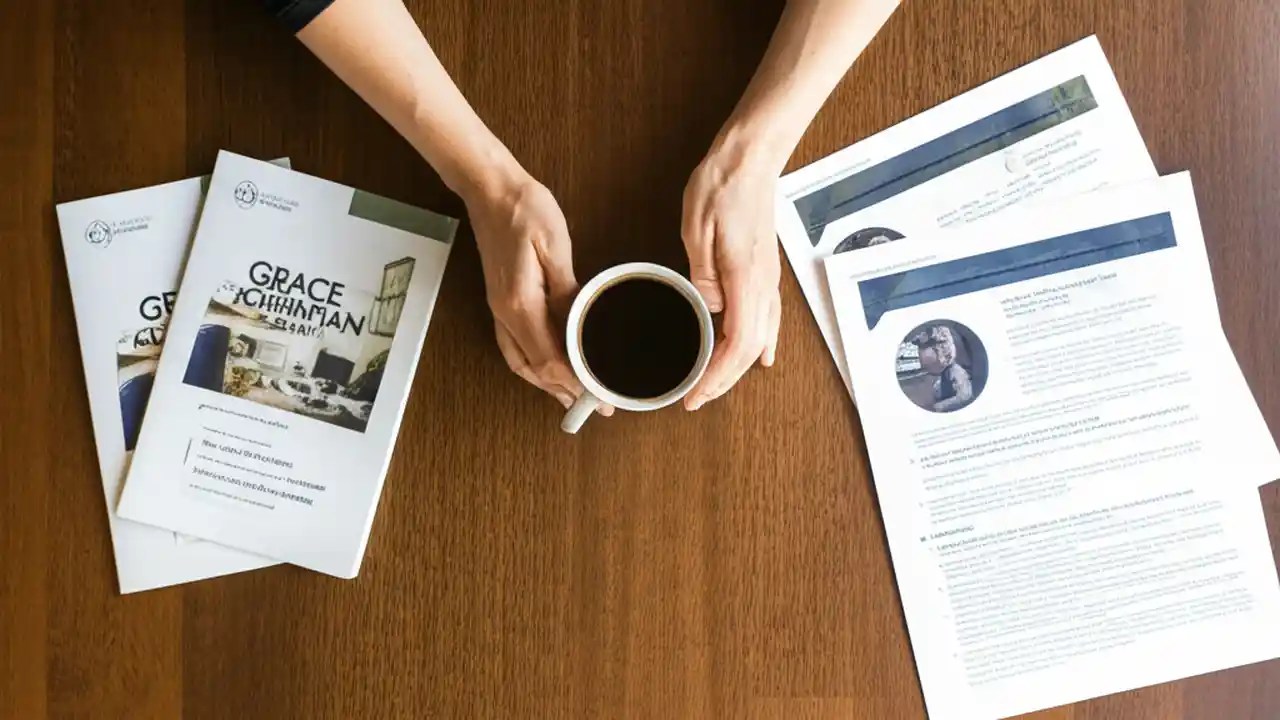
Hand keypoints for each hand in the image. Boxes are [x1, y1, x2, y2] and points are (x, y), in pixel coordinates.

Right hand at [463, 169, 610, 414]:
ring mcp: (499, 309)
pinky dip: (533, 364)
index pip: (548, 360)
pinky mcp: (500, 301)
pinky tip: (548, 367)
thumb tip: (581, 326)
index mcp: (519, 304)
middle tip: (593, 406)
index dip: (574, 382)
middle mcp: (505, 314)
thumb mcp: (555, 248)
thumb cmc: (526, 211)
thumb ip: (568, 291)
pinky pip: (515, 345)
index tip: (600, 396)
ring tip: (573, 396)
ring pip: (520, 361)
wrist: (490, 189)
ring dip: (546, 382)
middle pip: (532, 368)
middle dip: (561, 391)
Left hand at [680, 139, 781, 410]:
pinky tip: (759, 357)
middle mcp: (763, 285)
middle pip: (750, 350)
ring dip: (738, 367)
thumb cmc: (722, 185)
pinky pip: (768, 320)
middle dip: (723, 381)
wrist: (751, 159)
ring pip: (760, 338)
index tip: (695, 393)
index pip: (738, 344)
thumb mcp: (697, 228)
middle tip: (695, 399)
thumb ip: (702, 273)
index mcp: (746, 278)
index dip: (718, 376)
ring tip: (715, 385)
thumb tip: (708, 307)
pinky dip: (760, 345)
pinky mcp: (765, 273)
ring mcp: (768, 280)